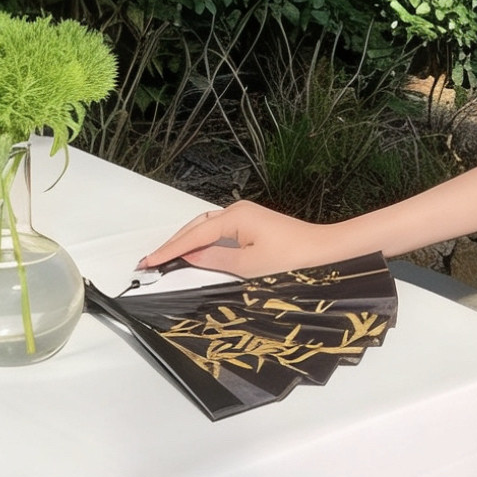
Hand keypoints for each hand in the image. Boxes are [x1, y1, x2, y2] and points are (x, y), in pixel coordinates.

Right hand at [138, 200, 332, 278]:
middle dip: (174, 243)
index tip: (150, 262)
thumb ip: (215, 259)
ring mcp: (247, 216)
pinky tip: (198, 253)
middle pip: (197, 226)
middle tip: (153, 261)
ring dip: (189, 241)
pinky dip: (205, 241)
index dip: (171, 250)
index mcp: (235, 217)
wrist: (325, 251)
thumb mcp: (248, 266)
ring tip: (169, 258)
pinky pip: (221, 231)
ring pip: (208, 227)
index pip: (194, 235)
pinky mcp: (254, 225)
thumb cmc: (293, 258)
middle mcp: (238, 211)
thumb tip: (191, 257)